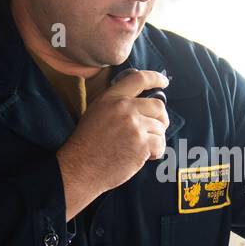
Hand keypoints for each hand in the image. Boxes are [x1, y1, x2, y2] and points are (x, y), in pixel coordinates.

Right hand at [56, 69, 168, 217]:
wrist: (80, 167)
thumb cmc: (86, 144)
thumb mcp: (96, 112)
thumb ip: (117, 104)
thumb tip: (139, 103)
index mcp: (112, 98)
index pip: (139, 79)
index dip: (156, 78)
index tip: (164, 82)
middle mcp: (124, 108)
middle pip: (158, 106)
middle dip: (162, 118)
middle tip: (157, 128)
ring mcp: (134, 126)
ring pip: (160, 128)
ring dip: (155, 139)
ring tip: (141, 148)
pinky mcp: (141, 144)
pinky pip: (160, 144)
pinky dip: (156, 152)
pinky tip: (145, 157)